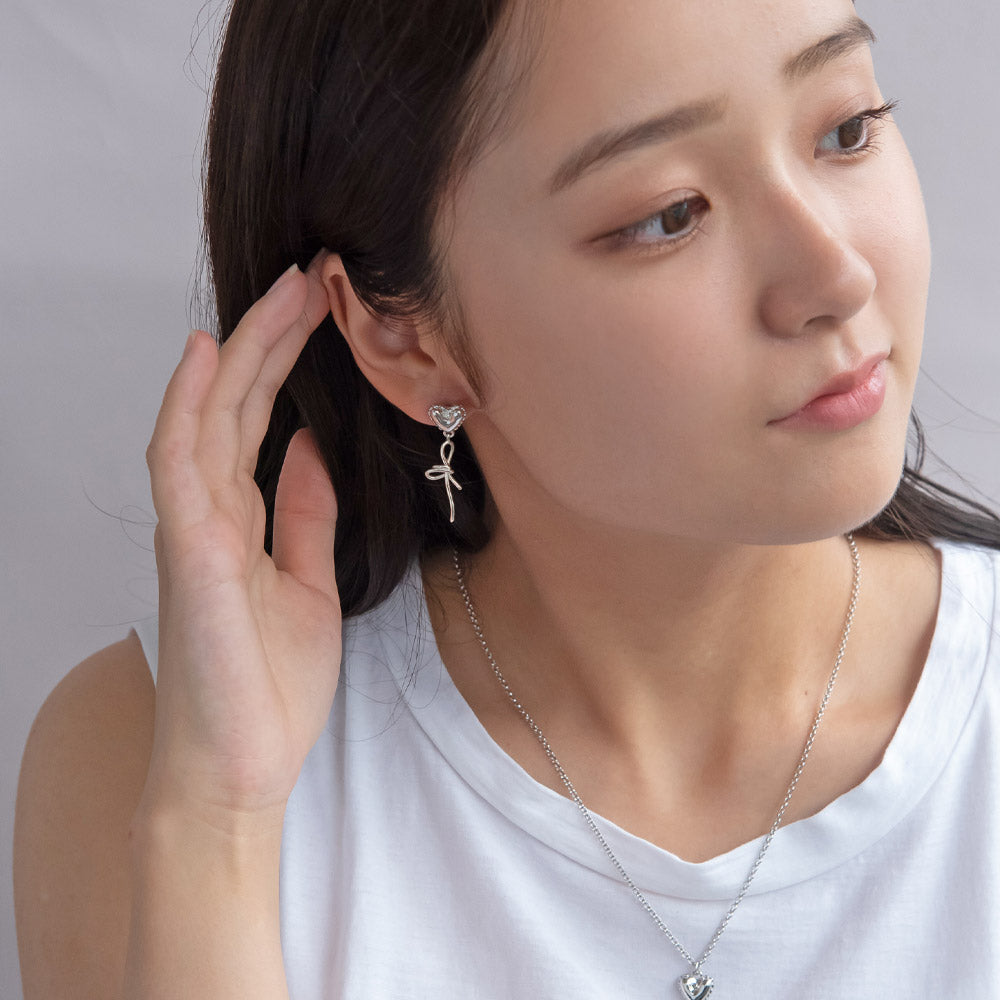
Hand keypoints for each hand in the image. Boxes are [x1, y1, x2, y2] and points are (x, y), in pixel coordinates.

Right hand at [143, 257, 340, 829]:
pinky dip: (189, 409)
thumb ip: (305, 514)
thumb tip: (312, 447)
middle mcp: (210, 513)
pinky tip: (206, 360)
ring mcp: (195, 531)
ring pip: (206, 419)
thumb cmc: (267, 685)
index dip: (282, 362)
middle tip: (309, 278)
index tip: (320, 311)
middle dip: (268, 338)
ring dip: (239, 354)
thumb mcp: (307, 582)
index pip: (256, 420)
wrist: (239, 769)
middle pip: (233, 405)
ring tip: (279, 295)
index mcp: (240, 519)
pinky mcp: (193, 557)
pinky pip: (181, 468)